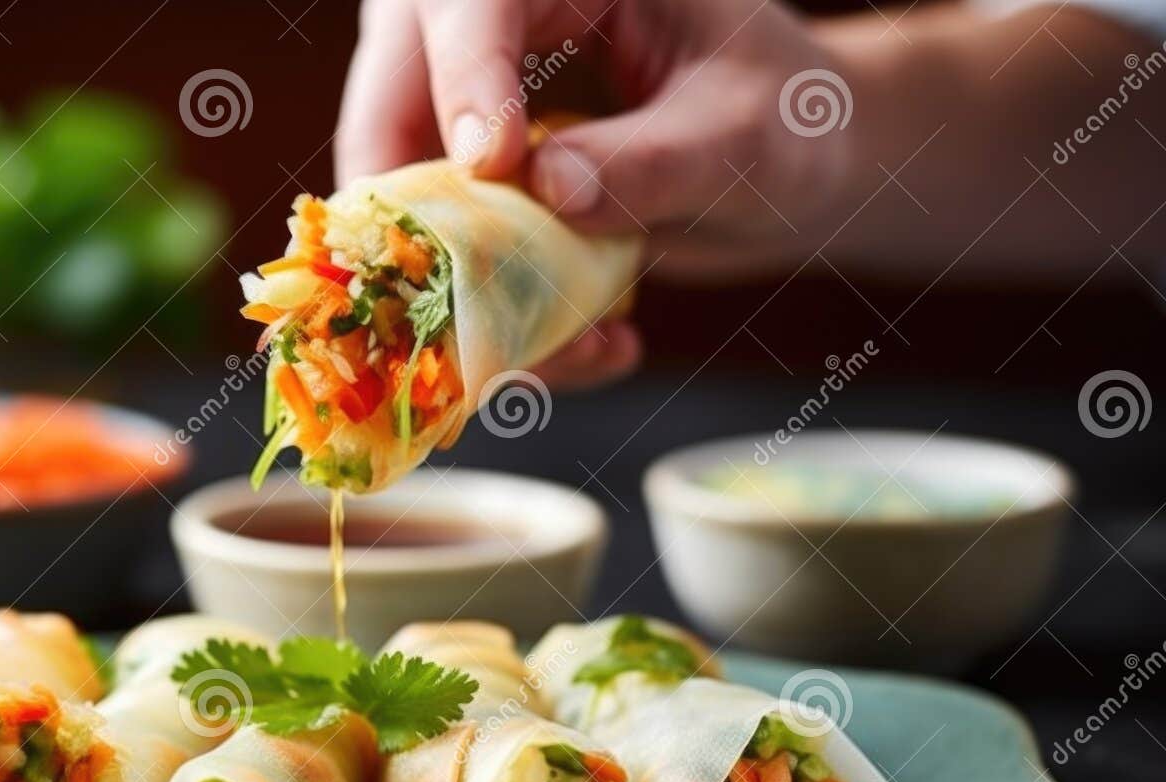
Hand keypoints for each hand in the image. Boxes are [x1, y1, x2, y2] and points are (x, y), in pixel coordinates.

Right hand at [335, 0, 856, 384]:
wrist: (790, 166)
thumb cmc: (784, 120)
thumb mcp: (748, 138)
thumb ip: (657, 158)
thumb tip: (552, 190)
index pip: (470, 2)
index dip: (466, 78)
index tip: (493, 164)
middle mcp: (489, 22)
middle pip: (389, 102)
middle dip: (423, 215)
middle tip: (480, 295)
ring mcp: (463, 107)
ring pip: (394, 198)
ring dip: (459, 291)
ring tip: (573, 347)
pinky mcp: (463, 182)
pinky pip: (433, 254)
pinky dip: (489, 317)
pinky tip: (583, 348)